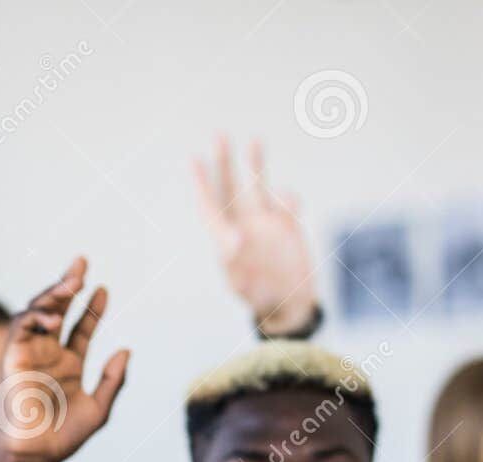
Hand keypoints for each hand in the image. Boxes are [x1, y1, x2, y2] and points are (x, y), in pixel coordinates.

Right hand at [0, 257, 129, 461]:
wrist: (36, 452)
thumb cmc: (64, 436)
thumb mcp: (99, 407)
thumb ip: (113, 380)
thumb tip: (126, 350)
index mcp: (69, 364)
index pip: (82, 327)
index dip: (93, 308)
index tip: (104, 289)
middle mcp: (48, 354)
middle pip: (58, 310)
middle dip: (68, 285)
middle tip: (82, 262)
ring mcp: (30, 353)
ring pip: (38, 312)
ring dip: (52, 293)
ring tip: (72, 281)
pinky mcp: (13, 356)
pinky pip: (21, 326)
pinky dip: (35, 315)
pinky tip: (53, 314)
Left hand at [192, 136, 317, 334]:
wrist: (289, 303)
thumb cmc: (258, 296)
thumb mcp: (241, 282)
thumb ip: (234, 259)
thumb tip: (232, 237)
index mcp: (224, 237)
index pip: (209, 205)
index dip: (202, 184)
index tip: (193, 160)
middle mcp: (243, 224)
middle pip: (231, 188)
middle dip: (225, 163)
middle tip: (219, 136)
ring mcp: (265, 223)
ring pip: (258, 186)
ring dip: (255, 165)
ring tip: (254, 140)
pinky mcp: (287, 225)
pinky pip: (287, 202)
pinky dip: (287, 199)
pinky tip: (289, 208)